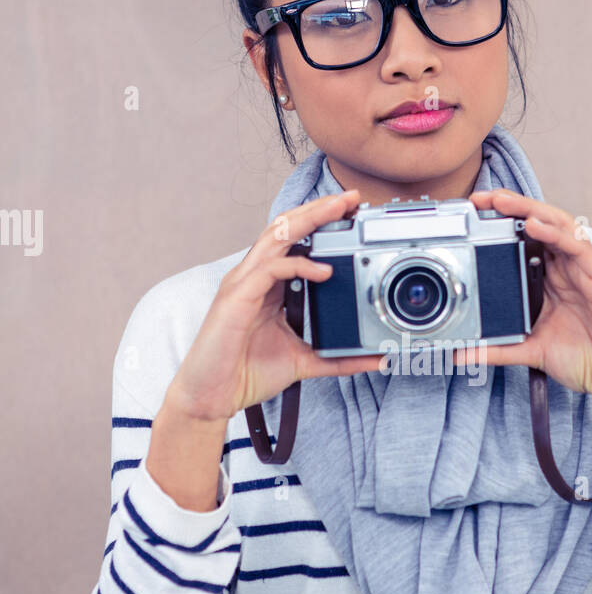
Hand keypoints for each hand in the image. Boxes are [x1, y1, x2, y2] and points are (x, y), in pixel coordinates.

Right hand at [168, 189, 384, 421]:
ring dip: (309, 219)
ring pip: (276, 236)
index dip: (320, 222)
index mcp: (267, 285)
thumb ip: (338, 358)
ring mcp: (243, 283)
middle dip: (319, 209)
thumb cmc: (246, 373)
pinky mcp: (237, 297)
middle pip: (285, 227)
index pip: (294, 240)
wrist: (213, 396)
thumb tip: (375, 358)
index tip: (352, 214)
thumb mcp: (304, 361)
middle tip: (351, 198)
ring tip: (339, 210)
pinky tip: (323, 270)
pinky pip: (270, 268)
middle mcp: (254, 276)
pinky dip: (298, 265)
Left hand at [452, 187, 591, 408]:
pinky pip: (580, 248)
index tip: (473, 218)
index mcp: (551, 281)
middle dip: (512, 207)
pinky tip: (536, 225)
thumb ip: (499, 349)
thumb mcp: (533, 352)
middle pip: (540, 226)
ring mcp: (586, 271)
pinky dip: (558, 234)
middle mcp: (568, 270)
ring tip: (503, 201)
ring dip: (531, 210)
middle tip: (481, 198)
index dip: (502, 225)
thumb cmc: (587, 361)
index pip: (526, 241)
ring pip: (559, 227)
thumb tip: (464, 353)